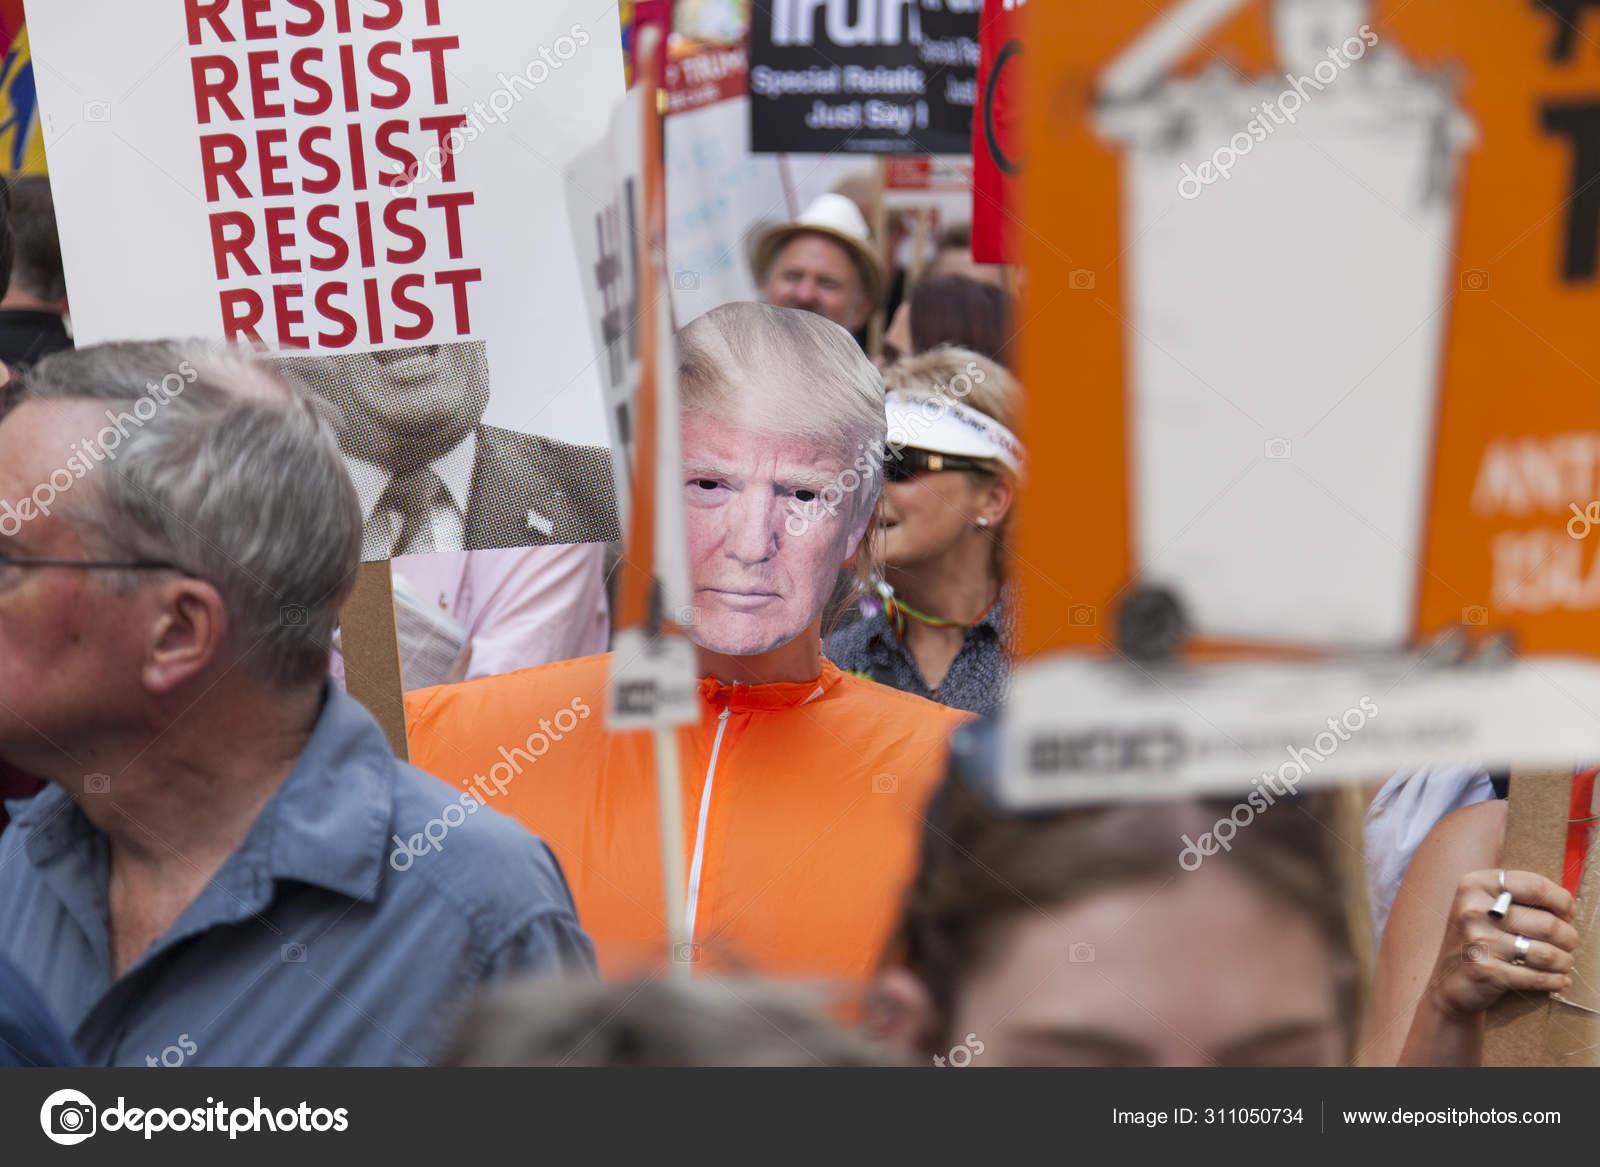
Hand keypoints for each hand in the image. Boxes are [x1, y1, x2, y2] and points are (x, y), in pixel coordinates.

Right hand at [1427, 869, 1577, 1017]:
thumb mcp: (1485, 906)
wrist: (1449, 981)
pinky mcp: (1486, 971)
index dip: (1561, 901)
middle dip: (1568, 937)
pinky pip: (1537, 977)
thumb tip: (1568, 908)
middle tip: (1567, 943)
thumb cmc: (1477, 940)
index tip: (1566, 913)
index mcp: (1475, 885)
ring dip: (1564, 961)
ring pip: (1547, 953)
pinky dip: (1555, 980)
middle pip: (1548, 923)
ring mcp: (1479, 941)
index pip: (1535, 886)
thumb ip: (1520, 898)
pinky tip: (1558, 979)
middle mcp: (1473, 910)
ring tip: (1563, 962)